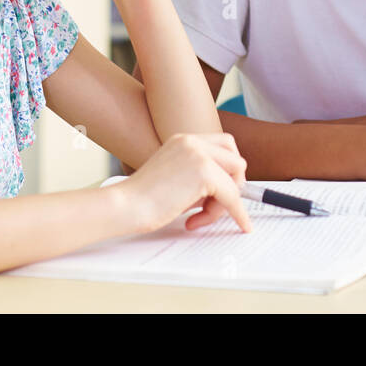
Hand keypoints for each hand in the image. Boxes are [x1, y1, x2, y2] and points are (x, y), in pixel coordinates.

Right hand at [119, 133, 252, 233]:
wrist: (124, 207)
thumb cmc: (142, 200)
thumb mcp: (175, 177)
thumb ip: (198, 177)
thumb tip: (229, 189)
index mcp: (184, 140)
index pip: (224, 146)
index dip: (230, 170)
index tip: (227, 190)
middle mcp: (192, 142)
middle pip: (235, 158)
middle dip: (234, 184)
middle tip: (219, 204)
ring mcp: (198, 154)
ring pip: (236, 178)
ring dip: (225, 203)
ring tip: (200, 217)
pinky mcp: (203, 173)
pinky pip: (233, 196)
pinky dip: (238, 213)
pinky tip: (241, 224)